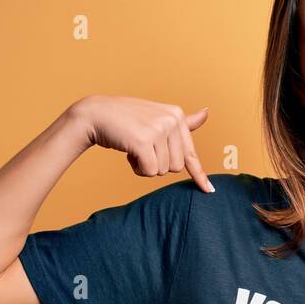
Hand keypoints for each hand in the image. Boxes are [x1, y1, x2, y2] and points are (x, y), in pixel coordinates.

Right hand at [69, 94, 212, 191]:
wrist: (95, 115)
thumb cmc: (126, 120)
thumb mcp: (157, 117)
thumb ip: (182, 122)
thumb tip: (207, 112)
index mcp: (177, 115)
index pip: (191, 153)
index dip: (199, 175)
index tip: (209, 191)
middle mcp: (171, 120)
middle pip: (176, 167)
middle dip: (158, 165)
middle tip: (143, 150)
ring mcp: (158, 130)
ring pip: (162, 171)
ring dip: (145, 166)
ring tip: (134, 148)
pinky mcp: (144, 141)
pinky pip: (149, 172)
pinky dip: (137, 169)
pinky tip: (128, 154)